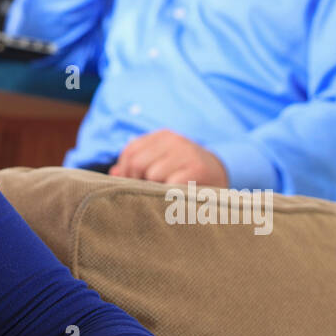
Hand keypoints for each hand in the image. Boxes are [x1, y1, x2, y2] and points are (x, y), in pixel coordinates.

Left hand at [108, 129, 228, 186]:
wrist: (223, 173)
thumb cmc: (186, 171)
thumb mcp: (163, 162)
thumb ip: (137, 165)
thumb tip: (113, 173)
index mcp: (161, 136)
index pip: (129, 152)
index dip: (125, 172)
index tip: (130, 185)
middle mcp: (173, 140)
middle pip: (136, 163)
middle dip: (136, 182)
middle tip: (145, 194)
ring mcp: (186, 153)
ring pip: (152, 175)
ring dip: (153, 190)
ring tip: (162, 196)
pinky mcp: (197, 170)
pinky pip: (170, 185)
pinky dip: (168, 195)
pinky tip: (173, 199)